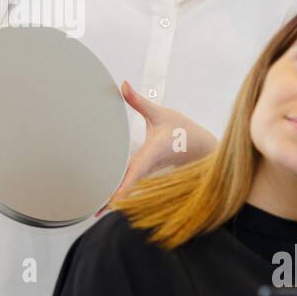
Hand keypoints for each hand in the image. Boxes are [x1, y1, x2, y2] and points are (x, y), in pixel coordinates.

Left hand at [106, 81, 217, 206]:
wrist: (202, 148)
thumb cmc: (183, 130)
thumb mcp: (160, 114)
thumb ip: (138, 102)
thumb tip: (122, 84)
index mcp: (153, 153)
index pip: (136, 171)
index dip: (126, 184)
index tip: (114, 198)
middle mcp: (149, 167)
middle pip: (128, 185)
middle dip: (112, 198)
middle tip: (94, 211)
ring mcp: (148, 175)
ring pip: (129, 189)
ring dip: (113, 199)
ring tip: (94, 211)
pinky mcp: (146, 176)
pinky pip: (130, 187)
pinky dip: (119, 194)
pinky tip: (105, 204)